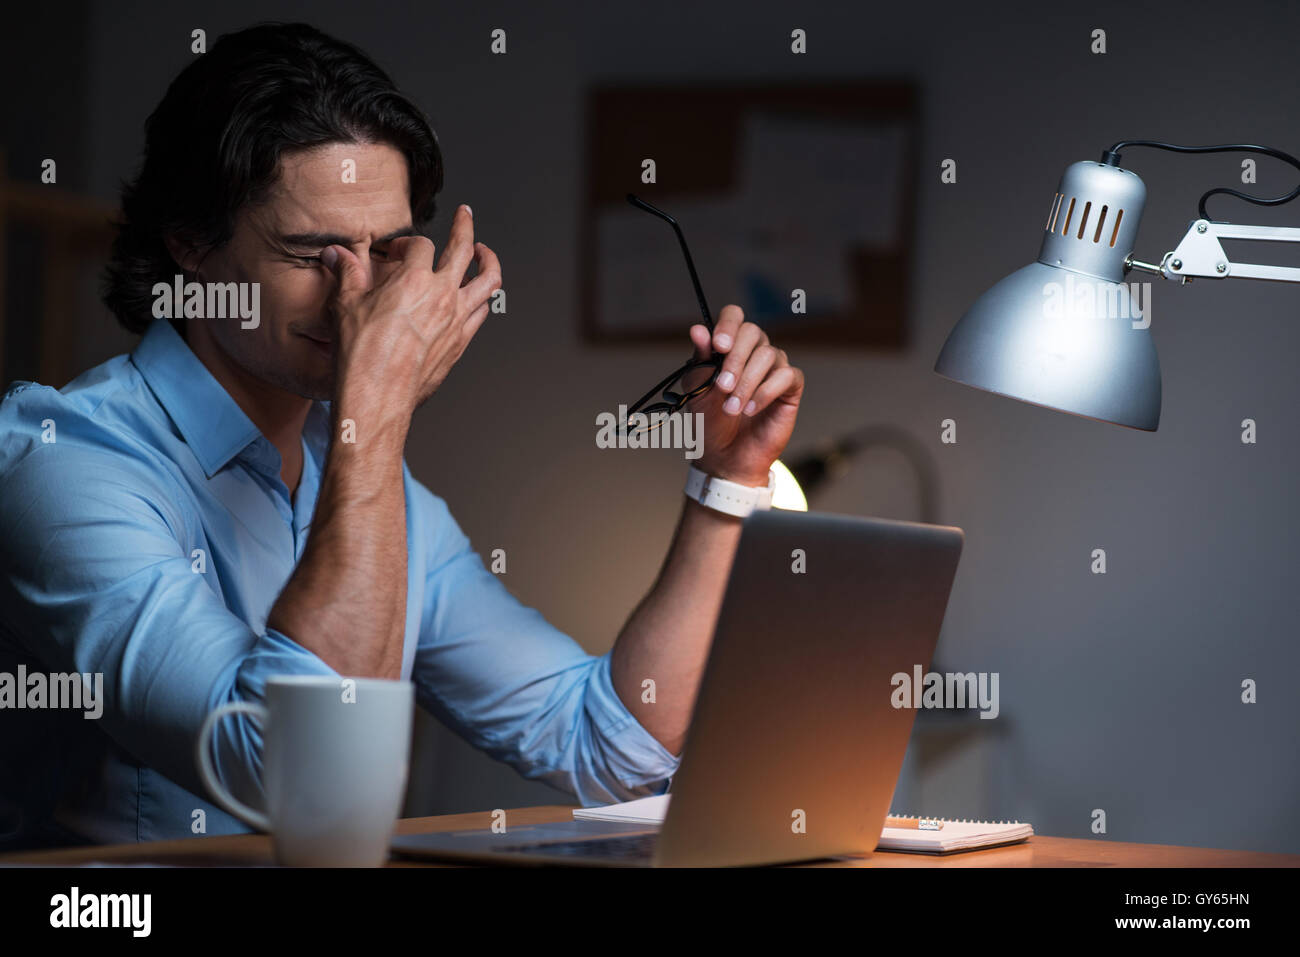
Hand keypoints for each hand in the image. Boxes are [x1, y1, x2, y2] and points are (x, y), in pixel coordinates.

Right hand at [323, 204, 500, 415]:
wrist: (378, 395)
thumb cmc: (361, 355)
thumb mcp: (346, 306)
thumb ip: (348, 274)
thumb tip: (338, 254)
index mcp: (413, 280)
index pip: (422, 245)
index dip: (410, 243)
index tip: (400, 250)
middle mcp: (442, 296)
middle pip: (464, 249)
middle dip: (466, 226)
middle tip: (466, 215)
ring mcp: (457, 319)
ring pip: (488, 281)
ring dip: (489, 262)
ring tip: (485, 254)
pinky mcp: (462, 342)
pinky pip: (483, 312)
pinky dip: (483, 299)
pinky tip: (478, 297)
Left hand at [685, 305, 803, 486]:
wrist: (724, 456)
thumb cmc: (709, 421)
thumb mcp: (697, 389)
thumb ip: (700, 360)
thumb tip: (697, 329)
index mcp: (730, 346)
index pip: (735, 316)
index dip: (728, 324)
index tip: (718, 345)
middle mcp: (754, 351)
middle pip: (753, 332)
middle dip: (735, 359)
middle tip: (722, 387)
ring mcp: (774, 368)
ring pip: (768, 355)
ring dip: (747, 383)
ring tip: (732, 407)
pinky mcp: (791, 388)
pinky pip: (786, 376)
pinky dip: (765, 392)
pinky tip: (751, 410)